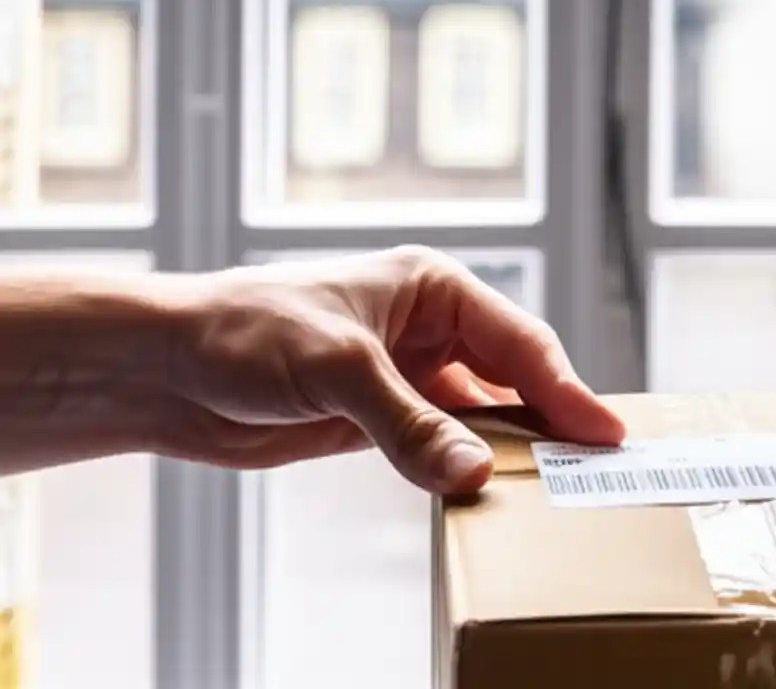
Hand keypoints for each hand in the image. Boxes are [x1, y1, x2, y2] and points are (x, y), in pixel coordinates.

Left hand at [162, 246, 623, 493]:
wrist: (166, 368)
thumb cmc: (244, 332)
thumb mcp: (336, 369)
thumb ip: (408, 424)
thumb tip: (475, 473)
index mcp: (432, 286)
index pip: (517, 341)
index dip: (566, 388)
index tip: (606, 433)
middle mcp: (429, 327)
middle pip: (513, 377)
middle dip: (551, 418)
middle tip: (597, 467)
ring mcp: (408, 375)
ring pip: (482, 414)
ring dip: (512, 448)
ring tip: (557, 488)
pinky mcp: (382, 417)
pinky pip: (443, 444)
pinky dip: (467, 468)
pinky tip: (490, 492)